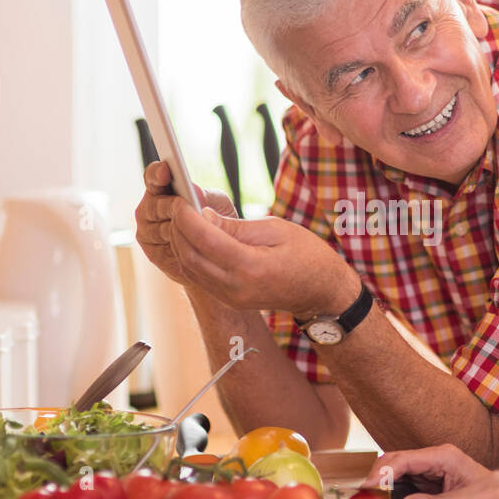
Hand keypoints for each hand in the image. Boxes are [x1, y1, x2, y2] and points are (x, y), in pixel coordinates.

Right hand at [135, 161, 237, 286]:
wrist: (219, 252)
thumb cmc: (216, 219)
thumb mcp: (218, 203)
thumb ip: (206, 196)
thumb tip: (195, 193)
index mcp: (160, 189)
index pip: (153, 177)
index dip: (157, 173)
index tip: (166, 171)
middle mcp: (149, 209)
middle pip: (154, 205)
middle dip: (172, 206)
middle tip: (188, 207)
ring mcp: (147, 232)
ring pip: (158, 229)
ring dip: (178, 229)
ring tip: (195, 229)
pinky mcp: (153, 254)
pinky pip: (163, 250)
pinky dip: (179, 248)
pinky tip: (192, 246)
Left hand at [139, 167, 359, 316]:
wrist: (321, 292)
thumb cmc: (307, 255)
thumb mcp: (276, 229)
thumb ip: (236, 226)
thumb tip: (202, 215)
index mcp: (251, 267)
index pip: (204, 239)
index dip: (186, 216)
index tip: (180, 198)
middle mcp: (236, 288)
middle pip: (189, 255)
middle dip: (177, 228)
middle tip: (178, 205)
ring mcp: (231, 298)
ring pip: (189, 268)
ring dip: (180, 242)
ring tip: (183, 218)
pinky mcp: (229, 300)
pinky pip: (199, 277)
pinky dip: (190, 255)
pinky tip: (193, 237)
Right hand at [362, 444, 491, 498]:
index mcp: (444, 456)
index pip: (404, 459)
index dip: (382, 473)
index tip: (367, 487)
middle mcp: (433, 458)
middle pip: (394, 460)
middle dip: (377, 476)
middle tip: (362, 495)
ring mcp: (428, 467)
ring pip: (394, 470)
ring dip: (381, 484)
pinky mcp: (426, 478)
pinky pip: (401, 481)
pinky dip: (389, 490)